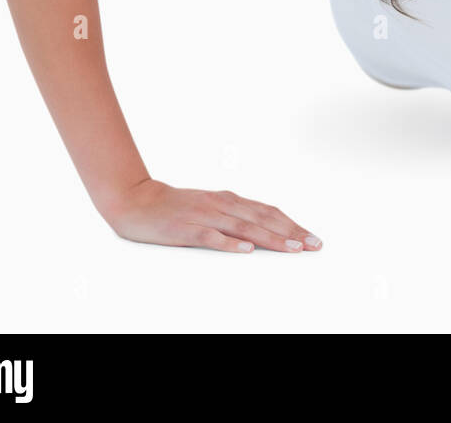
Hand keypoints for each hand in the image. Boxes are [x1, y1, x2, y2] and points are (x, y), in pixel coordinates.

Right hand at [102, 178, 321, 253]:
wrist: (137, 200)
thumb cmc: (176, 207)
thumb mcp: (211, 207)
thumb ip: (234, 216)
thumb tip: (264, 229)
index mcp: (229, 200)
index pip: (268, 212)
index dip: (292, 224)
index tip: (312, 238)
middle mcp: (222, 205)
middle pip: (263, 219)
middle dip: (291, 233)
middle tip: (313, 245)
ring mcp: (204, 216)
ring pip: (244, 227)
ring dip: (271, 238)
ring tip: (292, 248)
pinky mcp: (186, 229)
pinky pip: (211, 236)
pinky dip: (230, 243)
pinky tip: (246, 251)